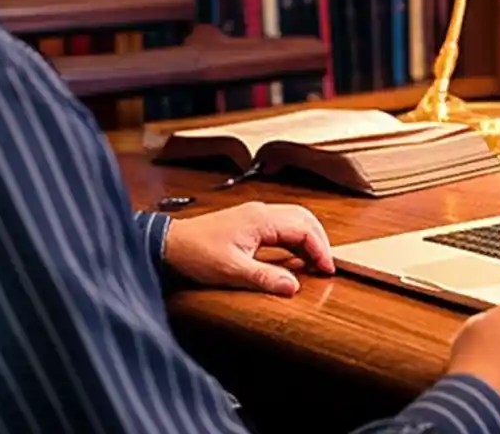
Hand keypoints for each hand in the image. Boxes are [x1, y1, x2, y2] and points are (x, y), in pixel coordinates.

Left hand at [163, 201, 335, 296]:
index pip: (304, 229)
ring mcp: (256, 215)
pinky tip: (294, 258)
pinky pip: (282, 226)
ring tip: (314, 263)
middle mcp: (261, 212)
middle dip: (320, 241)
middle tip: (326, 266)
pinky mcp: (250, 222)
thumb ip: (264, 277)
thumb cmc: (196, 252)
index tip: (328, 269)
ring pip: (295, 221)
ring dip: (308, 239)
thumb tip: (293, 286)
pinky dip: (295, 240)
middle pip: (305, 219)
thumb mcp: (231, 270)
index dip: (321, 249)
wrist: (171, 243)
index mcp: (261, 219)